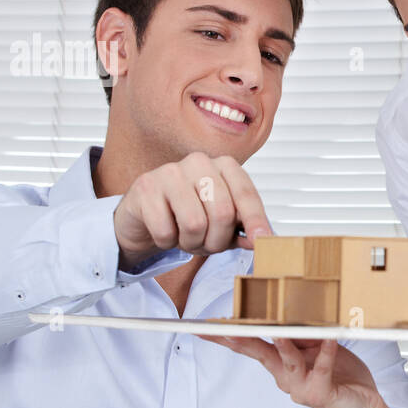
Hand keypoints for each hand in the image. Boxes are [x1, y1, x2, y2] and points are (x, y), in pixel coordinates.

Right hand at [114, 152, 273, 269]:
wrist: (145, 214)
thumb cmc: (188, 215)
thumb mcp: (221, 223)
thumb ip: (243, 230)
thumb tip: (262, 240)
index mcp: (224, 165)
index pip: (246, 193)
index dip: (255, 220)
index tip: (262, 241)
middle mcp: (199, 162)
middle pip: (222, 213)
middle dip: (217, 241)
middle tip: (207, 245)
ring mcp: (170, 171)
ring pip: (194, 224)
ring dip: (191, 243)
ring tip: (185, 237)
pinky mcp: (145, 188)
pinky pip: (165, 231)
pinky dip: (166, 242)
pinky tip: (164, 230)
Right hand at [197, 335, 384, 407]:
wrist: (365, 405)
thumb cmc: (341, 374)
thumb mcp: (319, 347)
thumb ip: (303, 334)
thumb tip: (290, 309)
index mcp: (281, 365)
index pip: (251, 346)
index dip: (228, 336)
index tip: (206, 326)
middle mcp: (285, 378)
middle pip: (258, 354)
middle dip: (239, 340)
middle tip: (223, 328)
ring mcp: (301, 387)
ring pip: (287, 362)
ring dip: (282, 345)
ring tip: (277, 331)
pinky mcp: (321, 393)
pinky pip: (322, 369)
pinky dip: (326, 352)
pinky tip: (329, 339)